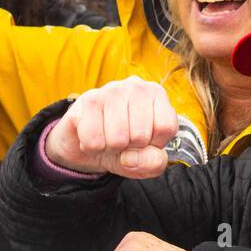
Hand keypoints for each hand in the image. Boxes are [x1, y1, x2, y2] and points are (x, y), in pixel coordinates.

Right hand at [44, 76, 178, 177]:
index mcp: (157, 95)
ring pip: (118, 139)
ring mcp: (110, 90)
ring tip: (108, 137)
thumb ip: (153, 163)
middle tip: (123, 140)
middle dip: (130, 148)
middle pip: (141, 135)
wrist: (84, 142)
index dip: (155, 144)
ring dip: (110, 148)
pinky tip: (94, 135)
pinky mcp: (88, 101)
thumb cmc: (122, 147)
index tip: (145, 141)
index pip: (166, 127)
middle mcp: (136, 87)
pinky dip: (92, 148)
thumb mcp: (145, 160)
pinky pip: (94, 141)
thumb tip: (131, 157)